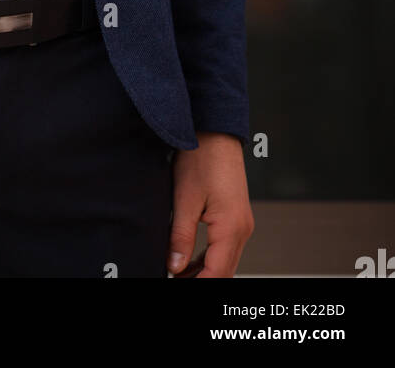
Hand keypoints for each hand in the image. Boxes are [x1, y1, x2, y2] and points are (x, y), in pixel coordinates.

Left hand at [167, 132, 253, 277]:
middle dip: (202, 281)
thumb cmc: (202, 157)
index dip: (197, 285)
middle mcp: (242, 228)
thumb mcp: (184, 199)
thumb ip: (181, 236)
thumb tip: (175, 266)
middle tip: (177, 282)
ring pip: (226, 261)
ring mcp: (242, 222)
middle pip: (225, 272)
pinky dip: (210, 258)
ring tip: (179, 275)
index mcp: (231, 227)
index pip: (216, 273)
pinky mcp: (236, 216)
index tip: (177, 287)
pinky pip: (226, 247)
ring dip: (205, 272)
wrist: (215, 131)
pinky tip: (191, 260)